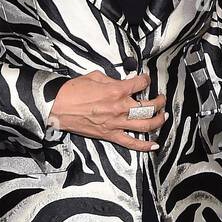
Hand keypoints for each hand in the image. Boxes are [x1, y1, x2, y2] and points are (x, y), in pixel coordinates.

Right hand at [47, 71, 165, 151]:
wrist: (57, 106)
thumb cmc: (72, 91)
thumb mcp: (95, 76)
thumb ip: (113, 79)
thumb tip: (122, 81)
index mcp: (117, 90)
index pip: (140, 84)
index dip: (146, 80)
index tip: (146, 79)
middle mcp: (119, 107)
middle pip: (149, 107)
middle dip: (159, 101)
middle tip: (161, 98)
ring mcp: (116, 123)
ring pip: (145, 125)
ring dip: (158, 120)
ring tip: (163, 116)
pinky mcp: (109, 135)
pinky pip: (131, 142)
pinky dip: (144, 145)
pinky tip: (154, 145)